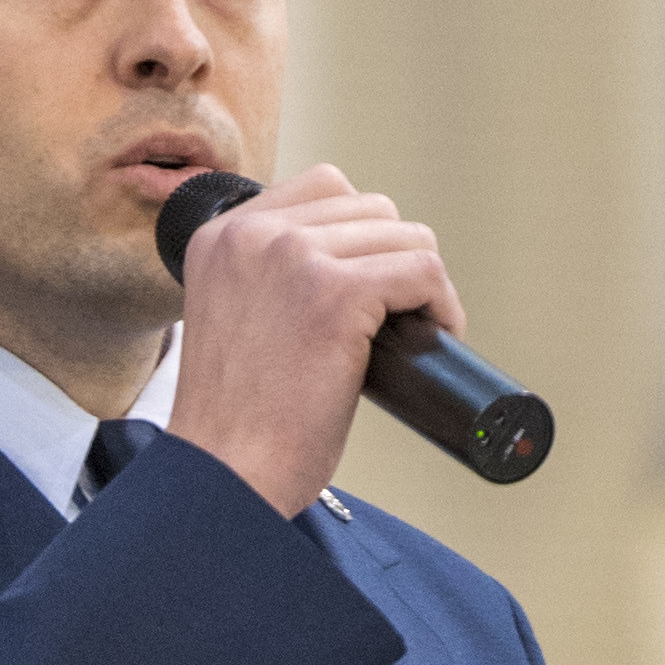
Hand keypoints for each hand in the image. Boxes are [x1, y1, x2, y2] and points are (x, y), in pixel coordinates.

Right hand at [166, 166, 461, 521]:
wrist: (224, 475)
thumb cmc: (236, 424)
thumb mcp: (235, 319)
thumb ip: (272, 278)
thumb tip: (359, 264)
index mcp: (222, 236)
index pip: (324, 188)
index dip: (362, 236)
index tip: (369, 287)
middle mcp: (253, 234)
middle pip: (372, 208)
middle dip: (394, 259)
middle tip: (396, 316)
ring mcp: (294, 258)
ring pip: (405, 235)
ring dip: (421, 281)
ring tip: (415, 329)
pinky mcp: (336, 295)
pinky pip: (423, 271)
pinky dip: (442, 304)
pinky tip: (435, 335)